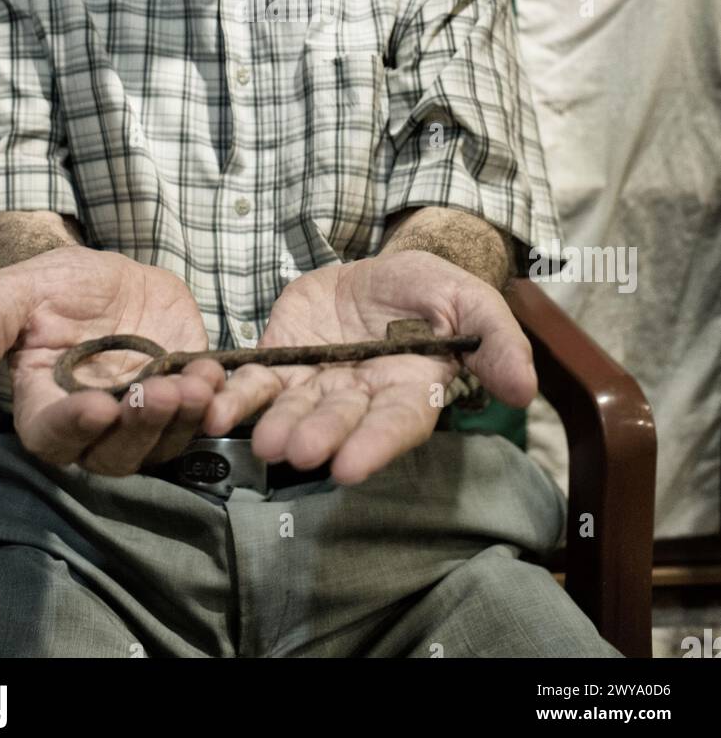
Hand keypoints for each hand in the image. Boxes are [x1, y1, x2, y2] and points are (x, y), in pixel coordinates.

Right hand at [0, 246, 226, 475]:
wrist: (109, 280)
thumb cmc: (56, 288)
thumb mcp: (22, 288)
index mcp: (44, 403)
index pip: (51, 435)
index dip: (72, 427)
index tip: (97, 406)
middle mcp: (93, 425)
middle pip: (112, 454)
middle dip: (139, 427)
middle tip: (161, 393)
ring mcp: (140, 419)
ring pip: (159, 446)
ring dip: (181, 421)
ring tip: (198, 383)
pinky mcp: (181, 403)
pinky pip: (198, 421)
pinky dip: (211, 405)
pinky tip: (215, 374)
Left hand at [201, 250, 536, 484]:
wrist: (381, 270)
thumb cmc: (431, 290)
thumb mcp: (470, 300)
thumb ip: (497, 341)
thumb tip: (524, 388)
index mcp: (411, 390)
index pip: (396, 425)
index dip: (374, 445)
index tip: (350, 467)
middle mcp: (361, 400)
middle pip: (338, 422)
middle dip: (316, 435)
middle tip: (293, 450)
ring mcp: (316, 385)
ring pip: (292, 410)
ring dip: (272, 424)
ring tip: (257, 437)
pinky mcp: (280, 362)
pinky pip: (253, 382)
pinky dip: (233, 395)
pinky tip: (213, 406)